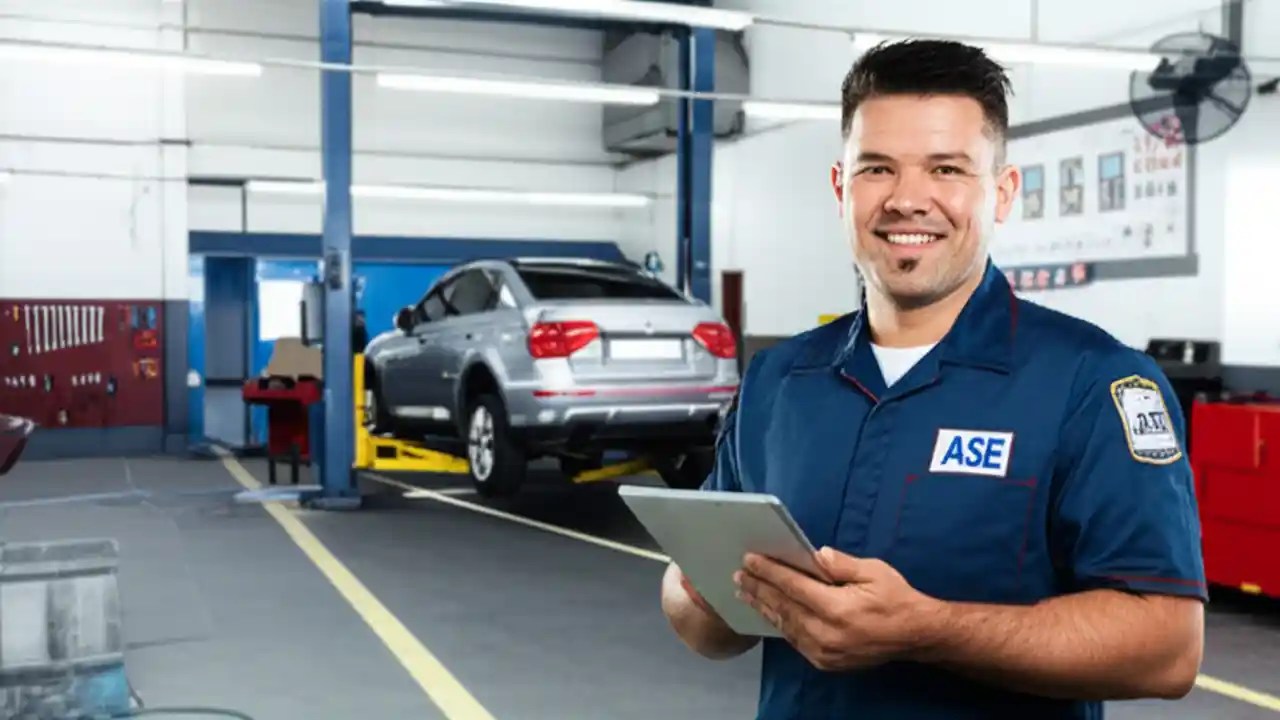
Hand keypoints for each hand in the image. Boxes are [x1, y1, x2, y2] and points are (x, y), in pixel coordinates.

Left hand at [734, 547, 941, 671]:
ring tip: (745, 593)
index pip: (793, 586)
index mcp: (837, 608)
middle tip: (739, 575)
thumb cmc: (896, 598)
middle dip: (759, 589)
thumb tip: (815, 556)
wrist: (916, 636)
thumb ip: (841, 564)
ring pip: (785, 625)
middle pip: (783, 607)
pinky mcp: (825, 661)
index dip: (769, 572)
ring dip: (764, 607)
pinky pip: (795, 640)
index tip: (750, 560)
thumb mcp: (874, 572)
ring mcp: (824, 651)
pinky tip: (769, 613)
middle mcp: (826, 633)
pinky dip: (780, 624)